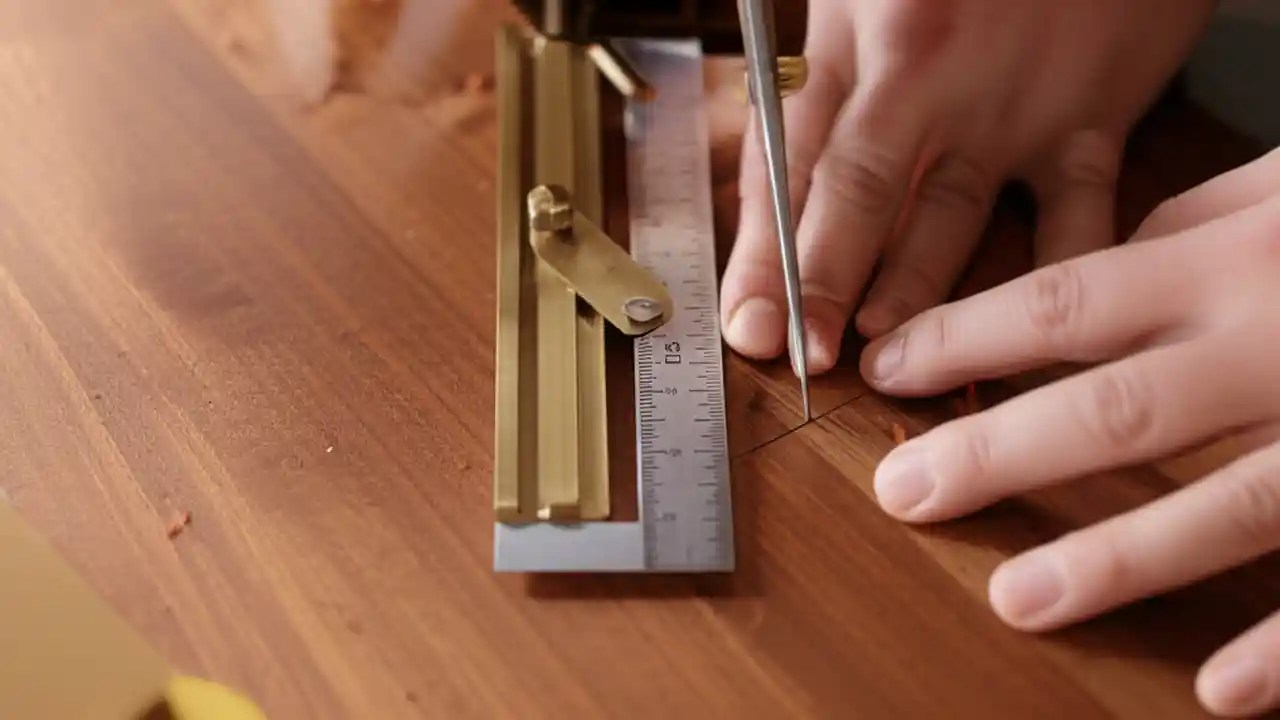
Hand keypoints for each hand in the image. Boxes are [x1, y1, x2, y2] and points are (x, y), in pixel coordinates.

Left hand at [721, 0, 1215, 372]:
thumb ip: (816, 72)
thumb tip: (775, 180)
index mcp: (851, 35)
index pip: (788, 158)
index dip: (760, 250)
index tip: (745, 320)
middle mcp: (923, 74)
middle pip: (855, 194)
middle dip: (821, 285)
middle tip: (802, 355)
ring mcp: (1009, 100)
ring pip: (949, 214)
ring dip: (912, 294)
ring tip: (882, 355)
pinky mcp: (1089, 114)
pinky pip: (1071, 213)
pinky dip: (1051, 276)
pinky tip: (1027, 341)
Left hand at [862, 147, 1279, 717]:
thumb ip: (1193, 229)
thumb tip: (1095, 267)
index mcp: (1239, 261)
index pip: (1065, 301)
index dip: (962, 342)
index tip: (883, 375)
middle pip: (1113, 409)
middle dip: (996, 455)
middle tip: (904, 494)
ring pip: (1228, 506)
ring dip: (1116, 561)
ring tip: (1018, 602)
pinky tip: (1217, 691)